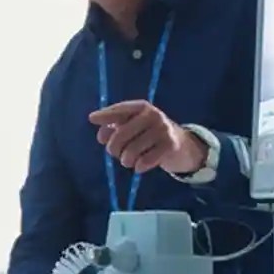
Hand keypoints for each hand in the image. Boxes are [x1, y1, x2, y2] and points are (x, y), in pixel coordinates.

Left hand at [88, 100, 206, 174]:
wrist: (181, 145)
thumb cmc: (147, 135)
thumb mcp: (131, 127)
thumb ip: (113, 128)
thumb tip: (102, 136)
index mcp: (141, 107)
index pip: (120, 110)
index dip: (105, 115)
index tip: (92, 119)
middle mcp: (153, 115)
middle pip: (120, 135)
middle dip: (112, 149)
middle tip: (115, 154)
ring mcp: (163, 129)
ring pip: (131, 151)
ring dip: (125, 160)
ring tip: (128, 160)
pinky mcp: (170, 145)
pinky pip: (144, 161)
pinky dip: (138, 167)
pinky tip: (139, 166)